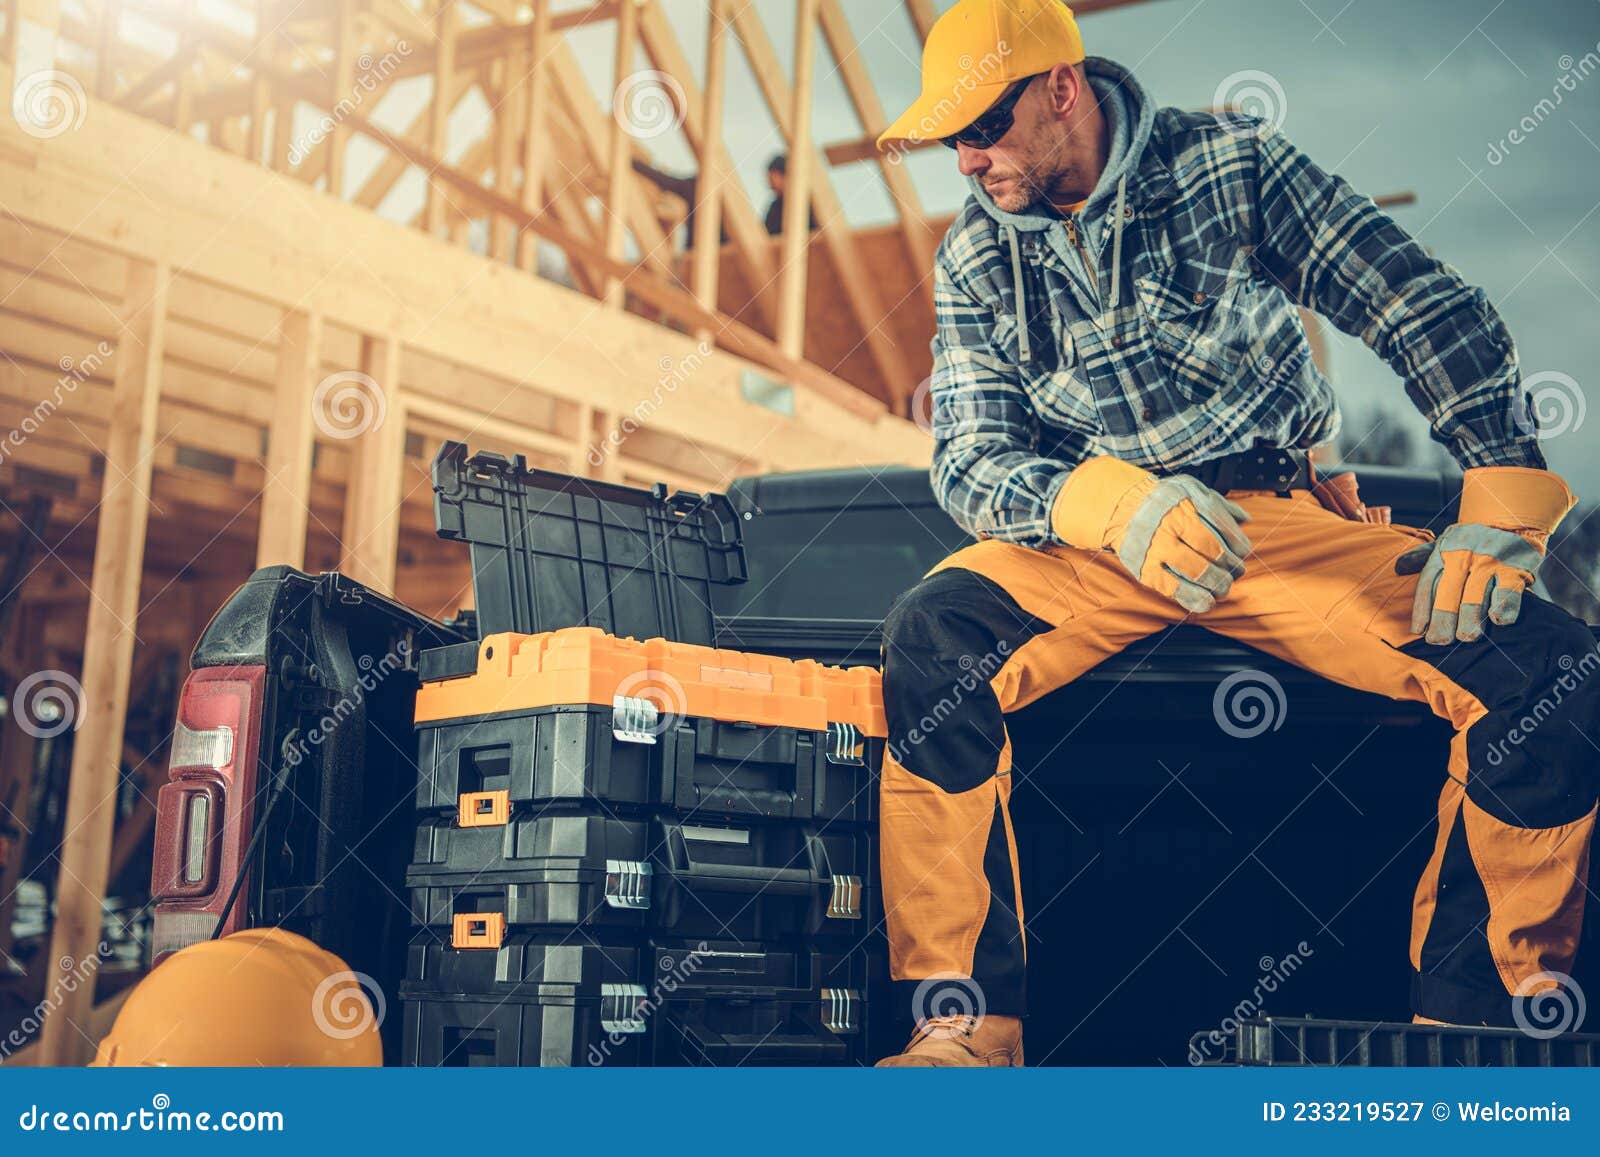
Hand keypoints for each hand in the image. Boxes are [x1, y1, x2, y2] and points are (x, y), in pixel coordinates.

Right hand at [1052, 457, 1251, 613]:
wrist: (1120, 509)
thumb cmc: (1161, 501)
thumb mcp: (1188, 489)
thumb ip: (1217, 502)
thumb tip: (1245, 519)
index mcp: (1183, 501)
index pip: (1220, 525)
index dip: (1237, 542)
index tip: (1243, 552)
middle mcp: (1168, 523)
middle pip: (1211, 549)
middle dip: (1230, 565)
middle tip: (1237, 572)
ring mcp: (1155, 548)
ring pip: (1196, 570)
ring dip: (1217, 584)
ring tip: (1224, 588)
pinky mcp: (1144, 569)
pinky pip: (1173, 588)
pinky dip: (1194, 599)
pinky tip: (1207, 603)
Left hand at [1395, 466, 1574, 644]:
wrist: (1510, 520)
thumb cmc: (1471, 539)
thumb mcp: (1444, 541)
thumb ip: (1422, 556)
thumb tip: (1397, 568)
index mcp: (1443, 552)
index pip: (1428, 584)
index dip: (1422, 609)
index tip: (1418, 630)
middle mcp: (1463, 557)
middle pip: (1449, 595)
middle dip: (1443, 621)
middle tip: (1440, 641)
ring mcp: (1489, 562)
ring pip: (1476, 597)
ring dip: (1470, 620)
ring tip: (1466, 637)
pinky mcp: (1514, 569)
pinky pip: (1507, 593)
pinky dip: (1503, 607)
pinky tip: (1498, 621)